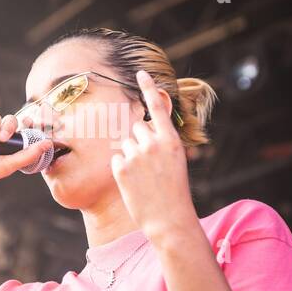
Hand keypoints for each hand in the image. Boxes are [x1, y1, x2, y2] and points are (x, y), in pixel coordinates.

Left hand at [110, 71, 199, 241]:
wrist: (168, 218)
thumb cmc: (173, 190)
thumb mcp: (174, 160)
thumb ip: (160, 141)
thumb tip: (143, 128)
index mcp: (170, 139)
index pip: (157, 106)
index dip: (148, 88)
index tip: (140, 72)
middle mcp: (152, 142)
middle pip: (137, 127)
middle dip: (140, 140)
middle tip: (150, 164)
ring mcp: (135, 154)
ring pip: (125, 143)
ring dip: (131, 155)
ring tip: (144, 176)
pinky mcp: (121, 167)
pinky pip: (117, 158)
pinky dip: (122, 168)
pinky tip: (134, 182)